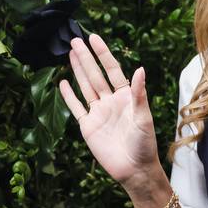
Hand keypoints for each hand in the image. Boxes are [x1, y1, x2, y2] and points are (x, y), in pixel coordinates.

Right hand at [58, 33, 160, 187]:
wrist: (134, 170)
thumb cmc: (145, 144)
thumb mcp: (144, 117)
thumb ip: (139, 94)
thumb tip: (140, 69)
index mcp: (126, 97)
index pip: (112, 70)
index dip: (103, 53)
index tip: (93, 38)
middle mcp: (111, 102)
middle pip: (96, 75)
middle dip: (86, 57)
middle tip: (74, 40)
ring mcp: (98, 113)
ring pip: (85, 87)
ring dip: (77, 70)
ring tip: (69, 53)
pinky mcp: (88, 127)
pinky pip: (76, 107)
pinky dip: (69, 95)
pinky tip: (62, 82)